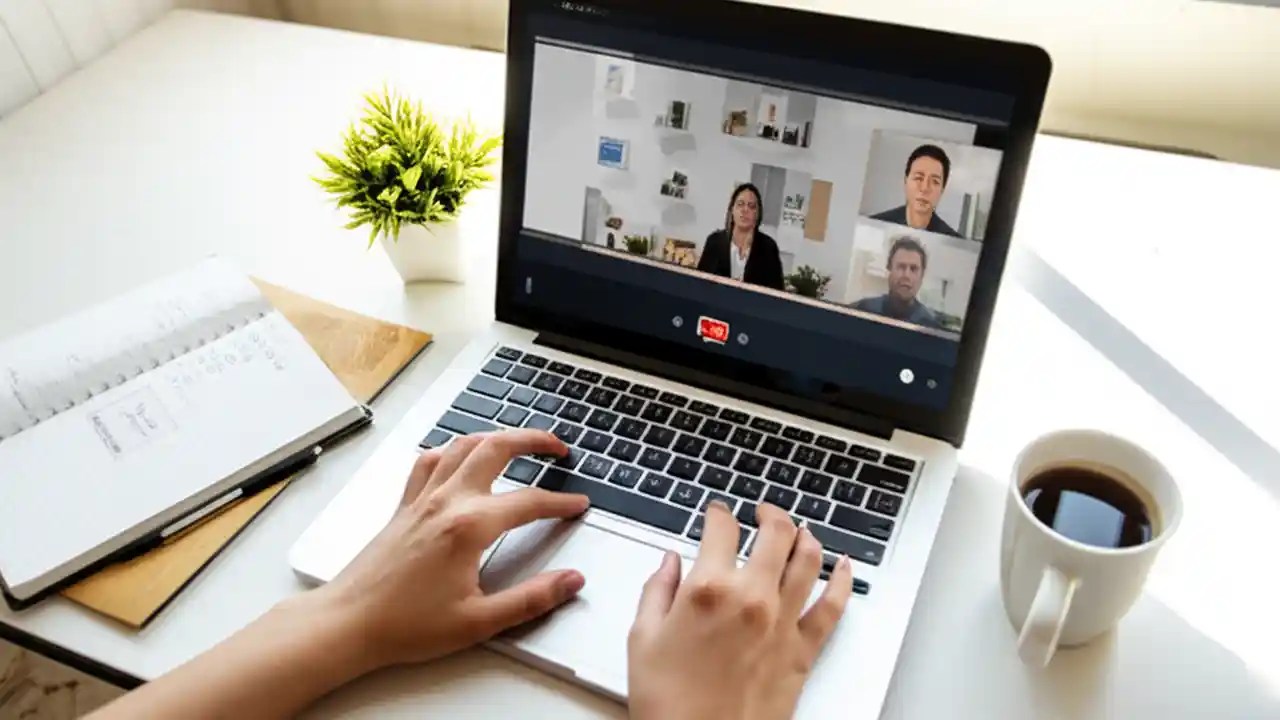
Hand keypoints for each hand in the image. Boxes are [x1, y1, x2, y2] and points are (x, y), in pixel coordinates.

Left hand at [298, 430, 589, 672]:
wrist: (348, 624)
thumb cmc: (405, 625)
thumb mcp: (480, 622)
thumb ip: (532, 599)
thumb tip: (571, 581)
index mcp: (468, 526)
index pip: (529, 502)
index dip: (561, 503)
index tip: (579, 506)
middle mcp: (446, 502)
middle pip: (496, 448)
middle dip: (533, 440)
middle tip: (558, 446)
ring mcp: (422, 499)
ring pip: (462, 445)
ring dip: (495, 436)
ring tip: (517, 441)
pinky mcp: (404, 506)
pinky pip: (430, 461)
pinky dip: (452, 450)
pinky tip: (460, 458)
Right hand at [627, 502, 852, 719]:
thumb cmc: (669, 705)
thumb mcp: (642, 640)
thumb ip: (656, 592)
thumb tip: (668, 564)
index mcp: (708, 589)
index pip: (720, 528)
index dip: (718, 513)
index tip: (716, 513)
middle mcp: (752, 598)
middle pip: (775, 533)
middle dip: (768, 512)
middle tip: (762, 511)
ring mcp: (782, 622)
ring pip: (808, 559)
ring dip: (804, 535)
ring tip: (798, 530)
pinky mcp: (803, 650)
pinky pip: (833, 606)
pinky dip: (843, 580)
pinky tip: (843, 566)